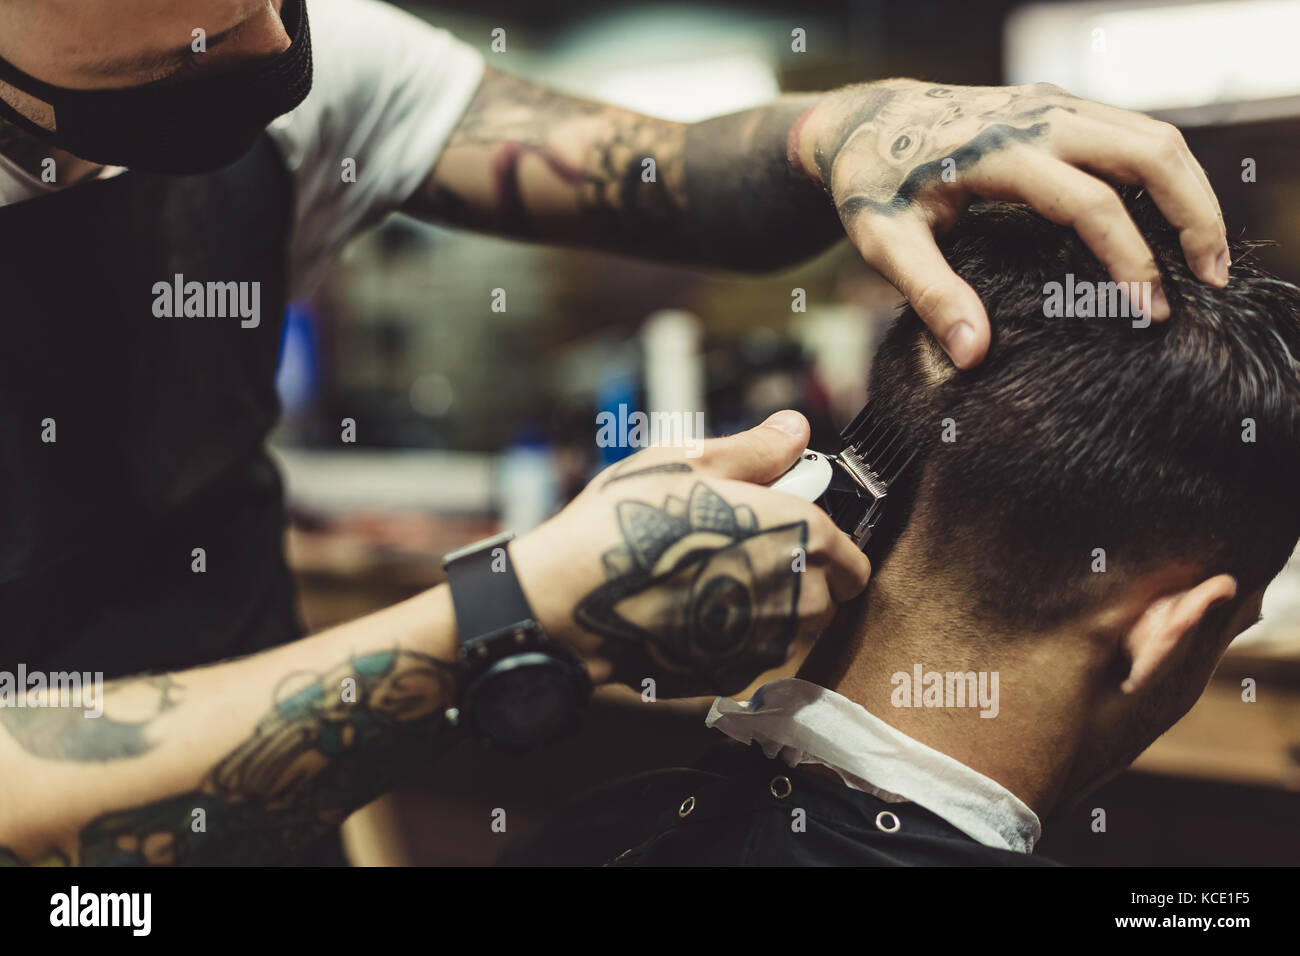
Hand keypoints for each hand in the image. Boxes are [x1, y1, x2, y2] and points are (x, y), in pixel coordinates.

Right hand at [509, 411, 870, 697]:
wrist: (567, 602)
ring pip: (792, 631)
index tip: (782, 531)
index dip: (820, 541)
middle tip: (735, 551)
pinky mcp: (733, 679)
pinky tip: (687, 615)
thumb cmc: (627, 523)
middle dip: (796, 576)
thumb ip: (757, 450)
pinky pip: (752, 657)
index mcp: (802, 534)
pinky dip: (732, 641)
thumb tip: (796, 430)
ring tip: (706, 582)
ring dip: (768, 610)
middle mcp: (799, 597)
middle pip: (826, 596)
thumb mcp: (689, 463)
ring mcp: (767, 646)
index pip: (852, 555)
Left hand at [790, 79, 1228, 367]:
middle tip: (1211, 282)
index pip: (1089, 202)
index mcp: (998, 152)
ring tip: (1206, 259)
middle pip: (1149, 152)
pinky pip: (1133, 133)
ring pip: (1153, 136)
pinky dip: (1165, 177)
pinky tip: (1170, 225)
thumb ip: (929, 295)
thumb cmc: (872, 185)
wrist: (866, 120)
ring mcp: (1054, 105)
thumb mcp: (884, 243)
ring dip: (1191, 192)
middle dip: (1193, 216)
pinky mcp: (1061, 108)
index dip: (1129, 258)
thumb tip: (974, 355)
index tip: (1149, 312)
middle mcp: (1038, 117)